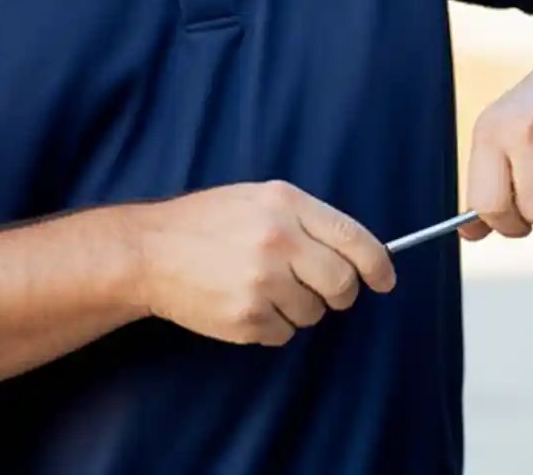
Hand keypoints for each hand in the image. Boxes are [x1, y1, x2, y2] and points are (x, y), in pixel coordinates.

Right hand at [127, 182, 395, 345]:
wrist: (148, 252)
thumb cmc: (206, 223)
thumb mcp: (259, 199)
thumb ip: (307, 221)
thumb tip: (357, 253)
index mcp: (287, 204)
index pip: (354, 240)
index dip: (378, 265)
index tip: (384, 280)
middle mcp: (279, 240)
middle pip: (342, 284)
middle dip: (339, 294)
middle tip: (322, 291)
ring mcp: (262, 281)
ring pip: (314, 313)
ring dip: (299, 309)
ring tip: (264, 288)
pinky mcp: (246, 316)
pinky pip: (284, 334)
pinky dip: (272, 326)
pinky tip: (246, 304)